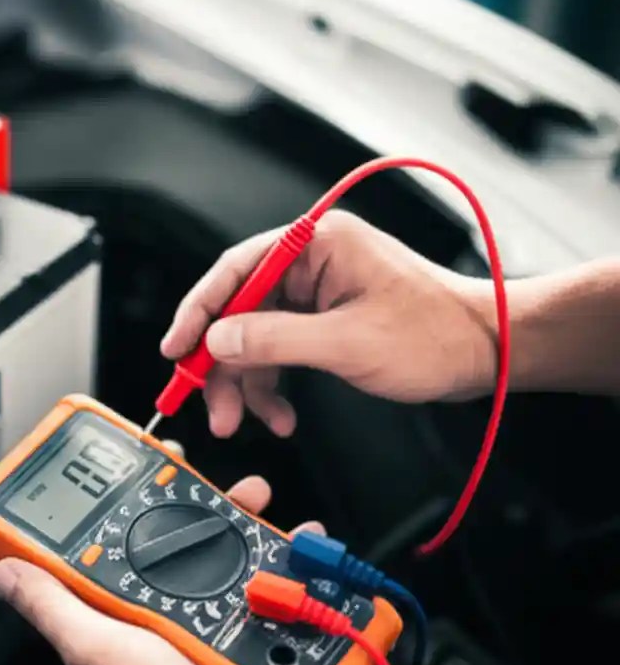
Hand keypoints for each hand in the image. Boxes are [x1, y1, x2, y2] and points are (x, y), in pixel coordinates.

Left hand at [0, 475, 323, 664]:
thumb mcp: (97, 651)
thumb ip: (53, 607)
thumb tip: (3, 570)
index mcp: (127, 614)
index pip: (127, 542)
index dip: (140, 498)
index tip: (160, 463)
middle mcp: (174, 616)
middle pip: (193, 542)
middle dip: (217, 506)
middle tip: (233, 485)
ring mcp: (221, 628)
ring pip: (244, 562)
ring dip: (265, 529)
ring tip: (274, 511)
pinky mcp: (264, 641)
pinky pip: (285, 594)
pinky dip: (303, 567)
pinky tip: (308, 546)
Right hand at [160, 211, 497, 438]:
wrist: (488, 353)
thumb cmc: (436, 335)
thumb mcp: (347, 342)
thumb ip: (274, 340)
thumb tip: (218, 342)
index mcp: (316, 243)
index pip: (236, 270)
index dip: (198, 312)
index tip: (176, 349)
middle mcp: (310, 261)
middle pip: (238, 309)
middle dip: (221, 362)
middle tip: (208, 402)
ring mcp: (316, 290)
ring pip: (253, 336)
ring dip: (244, 382)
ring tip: (240, 420)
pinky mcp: (322, 318)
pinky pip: (278, 349)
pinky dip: (272, 384)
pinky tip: (278, 414)